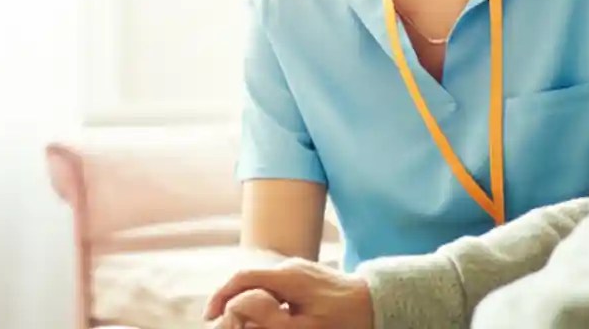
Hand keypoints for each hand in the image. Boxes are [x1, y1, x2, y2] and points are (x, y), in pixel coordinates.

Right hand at [203, 257, 373, 328]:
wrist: (379, 304)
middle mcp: (291, 266)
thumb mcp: (305, 328)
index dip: (221, 295)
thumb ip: (271, 321)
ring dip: (248, 298)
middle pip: (249, 277)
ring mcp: (301, 268)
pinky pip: (277, 285)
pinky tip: (266, 316)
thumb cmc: (344, 321)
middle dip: (231, 297)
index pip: (242, 277)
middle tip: (219, 320)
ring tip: (239, 321)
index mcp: (287, 276)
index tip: (210, 315)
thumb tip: (241, 313)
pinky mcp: (308, 276)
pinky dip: (264, 298)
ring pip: (263, 281)